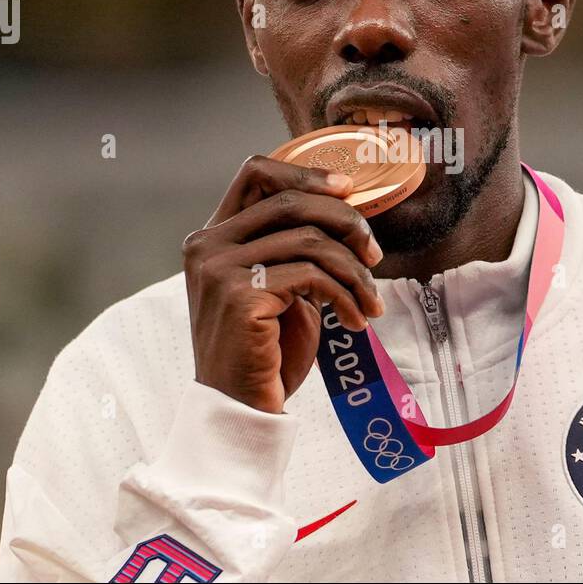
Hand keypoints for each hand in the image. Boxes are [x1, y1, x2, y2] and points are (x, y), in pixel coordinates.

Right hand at [181, 155, 384, 413]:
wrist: (241, 411)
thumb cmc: (267, 352)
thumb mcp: (281, 288)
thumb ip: (296, 247)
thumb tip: (348, 210)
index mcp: (212, 237)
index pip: (255, 173)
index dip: (307, 172)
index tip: (349, 189)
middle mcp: (207, 246)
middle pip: (291, 201)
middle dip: (346, 222)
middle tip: (375, 256)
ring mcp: (219, 270)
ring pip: (310, 240)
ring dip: (355, 271)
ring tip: (371, 302)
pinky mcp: (240, 297)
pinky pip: (312, 276)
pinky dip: (346, 296)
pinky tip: (355, 321)